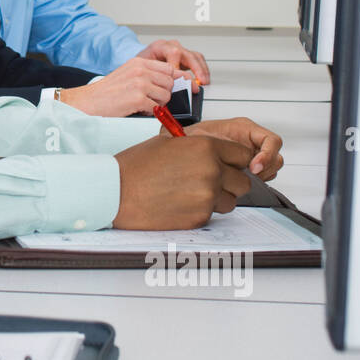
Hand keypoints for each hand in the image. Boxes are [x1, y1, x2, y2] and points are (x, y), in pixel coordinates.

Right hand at [59, 58, 175, 116]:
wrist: (88, 101)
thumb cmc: (107, 91)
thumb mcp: (128, 74)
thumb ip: (148, 74)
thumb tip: (172, 81)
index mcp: (139, 62)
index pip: (169, 68)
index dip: (175, 80)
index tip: (178, 87)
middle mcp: (141, 70)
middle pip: (171, 82)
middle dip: (164, 93)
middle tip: (151, 99)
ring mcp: (140, 84)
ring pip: (166, 96)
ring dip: (158, 104)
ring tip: (143, 104)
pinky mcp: (138, 98)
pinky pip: (157, 108)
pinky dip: (149, 112)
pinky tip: (138, 109)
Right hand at [112, 135, 253, 228]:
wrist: (116, 192)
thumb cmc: (136, 167)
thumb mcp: (169, 143)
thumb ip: (198, 147)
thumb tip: (216, 153)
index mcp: (206, 147)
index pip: (243, 156)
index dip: (235, 162)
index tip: (229, 166)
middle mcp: (212, 170)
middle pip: (243, 182)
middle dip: (230, 183)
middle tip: (210, 182)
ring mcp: (207, 196)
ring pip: (231, 201)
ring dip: (218, 199)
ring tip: (191, 194)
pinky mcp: (199, 217)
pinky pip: (212, 215)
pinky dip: (200, 212)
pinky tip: (180, 204)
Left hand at [136, 39, 210, 91]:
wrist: (140, 61)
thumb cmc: (141, 65)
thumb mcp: (143, 68)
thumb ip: (153, 75)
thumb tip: (163, 88)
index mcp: (159, 46)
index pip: (173, 53)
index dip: (178, 67)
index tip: (180, 80)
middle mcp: (171, 46)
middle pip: (187, 54)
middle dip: (195, 69)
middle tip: (198, 82)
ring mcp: (180, 50)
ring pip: (195, 56)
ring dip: (202, 70)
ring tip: (204, 82)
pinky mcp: (186, 56)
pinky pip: (198, 60)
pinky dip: (202, 69)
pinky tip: (204, 79)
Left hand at [184, 116, 283, 179]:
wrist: (186, 146)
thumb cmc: (194, 137)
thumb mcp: (201, 136)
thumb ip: (214, 143)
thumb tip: (225, 153)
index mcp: (245, 128)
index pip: (272, 140)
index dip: (267, 155)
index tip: (254, 167)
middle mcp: (252, 141)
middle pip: (276, 156)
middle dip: (266, 169)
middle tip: (250, 176)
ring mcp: (253, 155)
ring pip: (272, 168)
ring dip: (262, 176)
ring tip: (244, 179)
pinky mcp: (249, 168)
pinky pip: (263, 177)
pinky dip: (257, 181)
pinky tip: (241, 182)